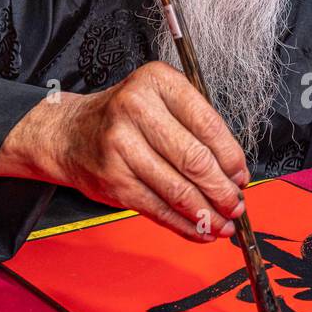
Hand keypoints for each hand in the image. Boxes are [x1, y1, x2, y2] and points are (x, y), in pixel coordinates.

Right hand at [0, 62, 248, 241]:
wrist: (70, 133)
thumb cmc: (125, 117)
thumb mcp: (160, 101)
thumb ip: (196, 128)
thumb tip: (234, 174)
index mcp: (158, 82)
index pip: (207, 124)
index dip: (231, 158)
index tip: (242, 176)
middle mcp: (136, 109)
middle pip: (194, 160)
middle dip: (222, 190)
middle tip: (237, 205)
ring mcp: (121, 146)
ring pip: (178, 189)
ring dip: (207, 213)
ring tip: (224, 224)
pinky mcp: (113, 180)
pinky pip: (158, 208)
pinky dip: (184, 224)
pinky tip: (201, 230)